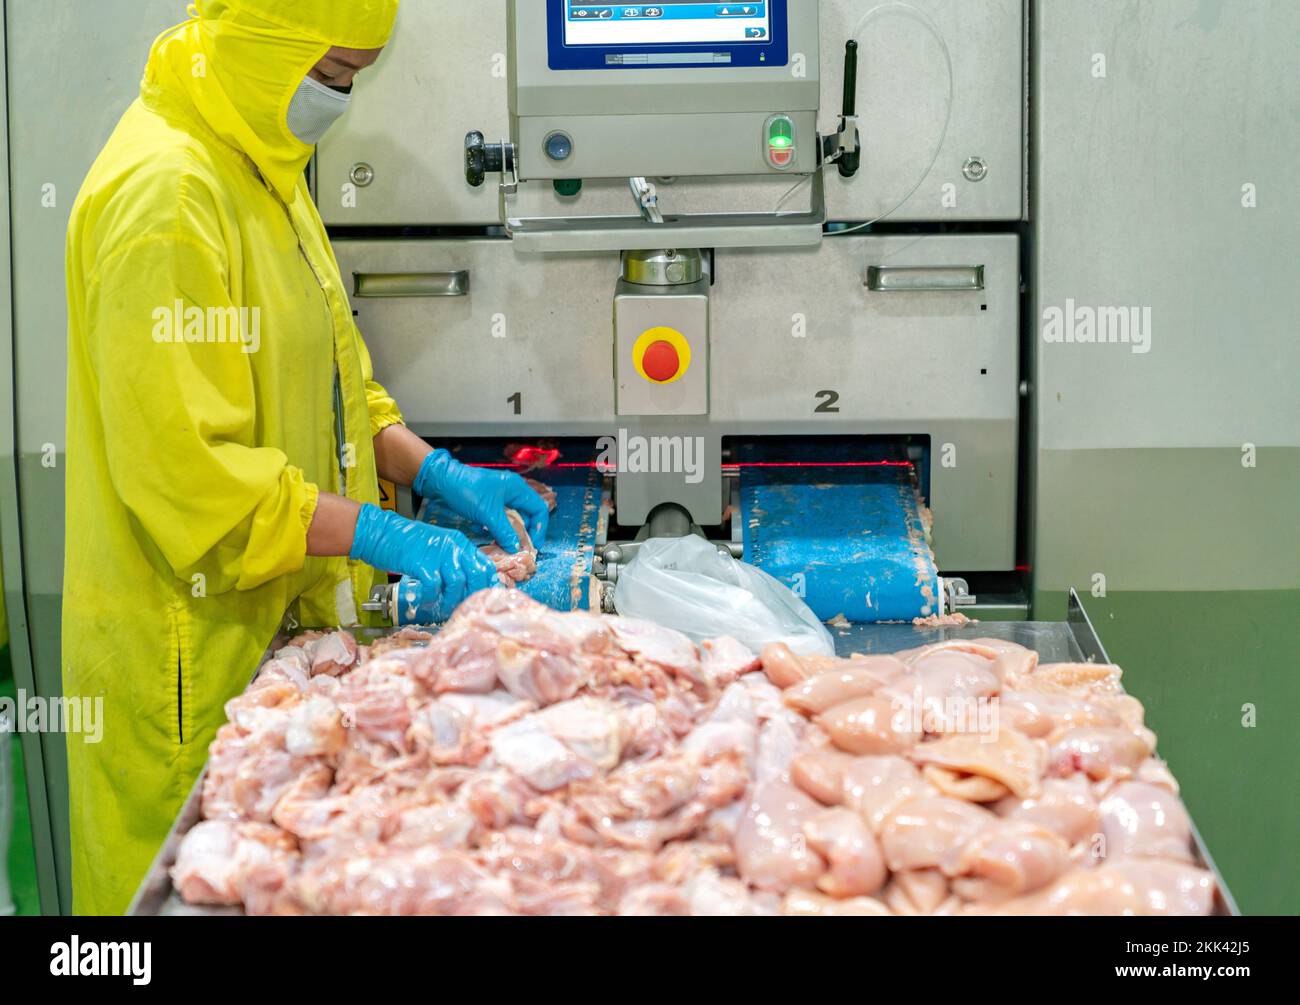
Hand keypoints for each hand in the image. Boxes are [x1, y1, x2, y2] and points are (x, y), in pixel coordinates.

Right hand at [350, 504, 497, 620]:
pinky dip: (431, 597)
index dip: (487, 584)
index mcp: (459, 543)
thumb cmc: (406, 543)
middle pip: (477, 575)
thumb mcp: (437, 548)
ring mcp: (438, 554)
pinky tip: (425, 600)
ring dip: (450, 600)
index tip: (483, 598)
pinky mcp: (421, 562)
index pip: (486, 565)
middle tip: (461, 606)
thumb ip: (453, 561)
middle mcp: (453, 546)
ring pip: (458, 583)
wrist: (380, 533)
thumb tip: (465, 583)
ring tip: (441, 607)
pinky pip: (434, 586)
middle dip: (472, 594)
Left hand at [414, 450, 548, 551]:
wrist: (442, 482)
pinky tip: (496, 539)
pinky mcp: (490, 503)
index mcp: (517, 489)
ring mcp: (501, 497)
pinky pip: (502, 519)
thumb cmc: (467, 491)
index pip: (539, 509)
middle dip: (526, 533)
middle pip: (528, 515)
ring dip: (512, 533)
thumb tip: (516, 548)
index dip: (540, 528)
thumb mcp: (488, 514)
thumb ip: (504, 532)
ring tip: (508, 547)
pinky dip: (501, 530)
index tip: (534, 545)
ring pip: (514, 519)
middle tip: (521, 549)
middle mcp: (512, 492)